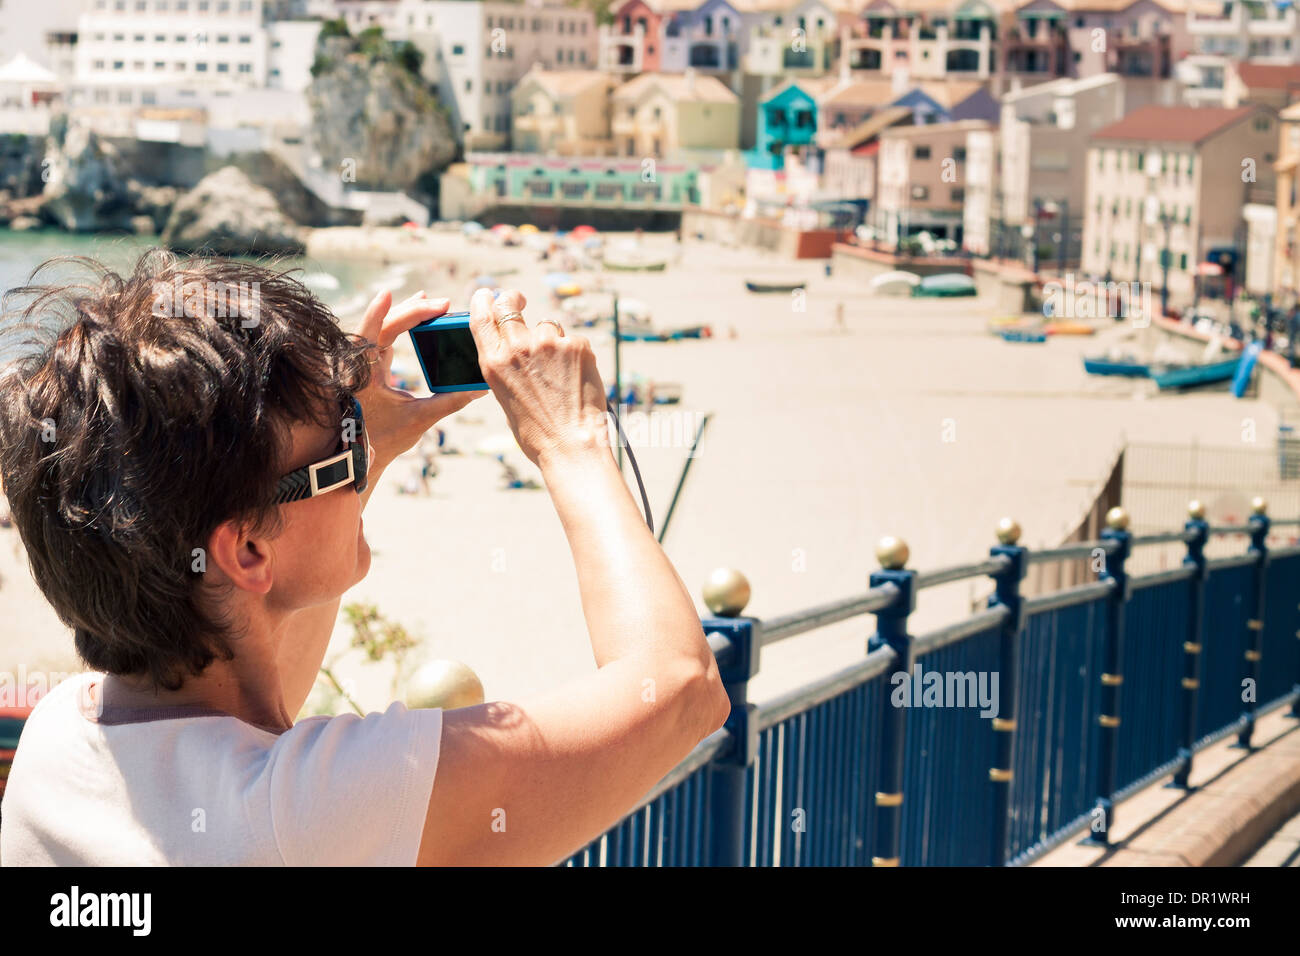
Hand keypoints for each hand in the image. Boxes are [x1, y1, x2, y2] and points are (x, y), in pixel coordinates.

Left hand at [355, 289, 486, 471]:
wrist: (358, 457)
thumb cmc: (382, 440)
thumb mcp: (418, 420)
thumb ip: (449, 402)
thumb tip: (479, 389)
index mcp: (364, 373)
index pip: (371, 334)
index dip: (383, 312)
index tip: (396, 293)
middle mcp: (360, 363)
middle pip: (384, 325)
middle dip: (413, 310)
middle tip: (442, 303)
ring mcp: (364, 363)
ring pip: (384, 328)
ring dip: (407, 314)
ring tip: (430, 301)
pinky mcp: (370, 367)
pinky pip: (384, 338)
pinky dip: (402, 325)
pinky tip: (417, 317)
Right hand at [468, 288, 609, 468]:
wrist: (572, 446)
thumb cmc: (537, 431)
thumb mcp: (506, 397)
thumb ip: (505, 367)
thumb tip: (512, 348)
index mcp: (493, 363)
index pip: (481, 317)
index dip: (483, 300)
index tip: (488, 294)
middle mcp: (518, 348)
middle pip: (510, 306)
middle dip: (513, 300)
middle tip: (520, 301)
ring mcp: (549, 343)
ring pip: (548, 326)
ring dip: (552, 341)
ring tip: (560, 374)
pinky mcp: (577, 345)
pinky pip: (573, 341)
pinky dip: (575, 356)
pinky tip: (577, 380)